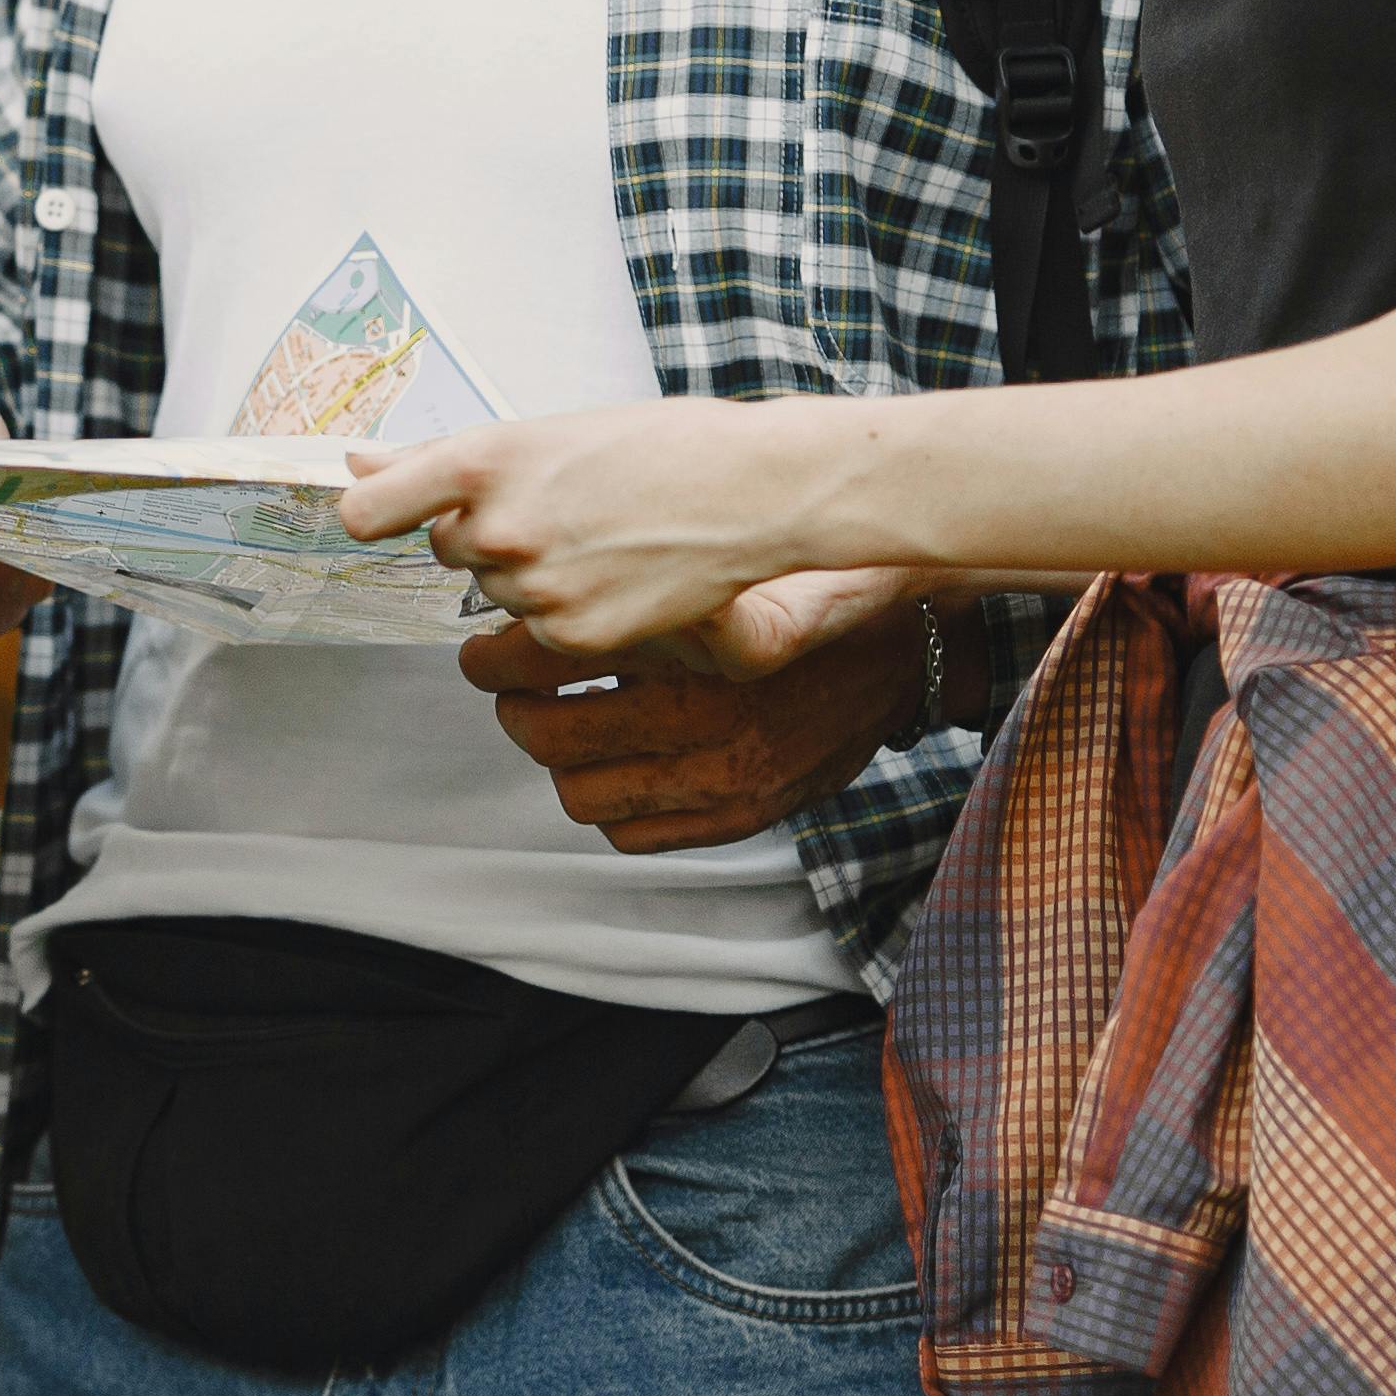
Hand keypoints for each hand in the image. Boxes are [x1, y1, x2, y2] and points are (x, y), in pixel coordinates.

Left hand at [338, 398, 848, 659]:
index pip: (368, 510)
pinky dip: (569, 609)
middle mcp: (499, 527)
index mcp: (485, 461)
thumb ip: (445, 457)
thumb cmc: (660, 446)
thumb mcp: (548, 431)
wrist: (754, 493)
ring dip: (531, 570)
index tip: (378, 515)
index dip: (370, 513)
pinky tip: (620, 574)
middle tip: (562, 505)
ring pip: (495, 590)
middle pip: (447, 547)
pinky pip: (538, 628)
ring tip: (602, 535)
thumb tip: (358, 464)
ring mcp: (533, 588)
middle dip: (488, 531)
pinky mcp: (571, 635)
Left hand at [464, 601, 920, 854]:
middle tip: (510, 687)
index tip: (485, 652)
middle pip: (549, 735)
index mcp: (689, 646)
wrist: (910, 651)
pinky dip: (609, 803)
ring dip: (558, 760)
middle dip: (514, 709)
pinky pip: (633, 832)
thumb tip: (551, 571)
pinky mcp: (742, 815)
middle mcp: (702, 720)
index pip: (549, 659)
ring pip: (580, 793)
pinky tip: (616, 762)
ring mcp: (722, 778)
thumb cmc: (814, 593)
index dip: (498, 658)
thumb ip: (654, 576)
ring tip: (558, 723)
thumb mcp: (739, 563)